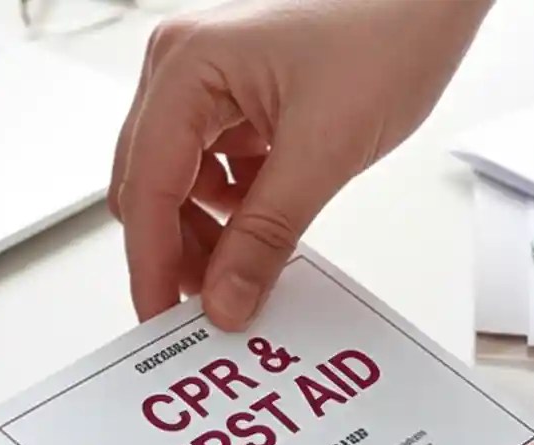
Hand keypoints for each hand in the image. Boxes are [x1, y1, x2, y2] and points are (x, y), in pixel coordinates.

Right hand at [110, 0, 493, 329]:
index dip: (152, 264)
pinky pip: (211, 170)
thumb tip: (225, 300)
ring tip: (243, 272)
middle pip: (148, 187)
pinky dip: (229, 209)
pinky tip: (261, 230)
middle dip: (175, 251)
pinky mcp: (236, 99)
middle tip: (209, 307)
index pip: (145, 186)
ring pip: (176, 184)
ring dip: (204, 234)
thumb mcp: (324, 151)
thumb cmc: (388, 33)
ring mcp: (207, 83)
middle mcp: (183, 69)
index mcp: (188, 67)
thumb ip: (266, 235)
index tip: (162, 320)